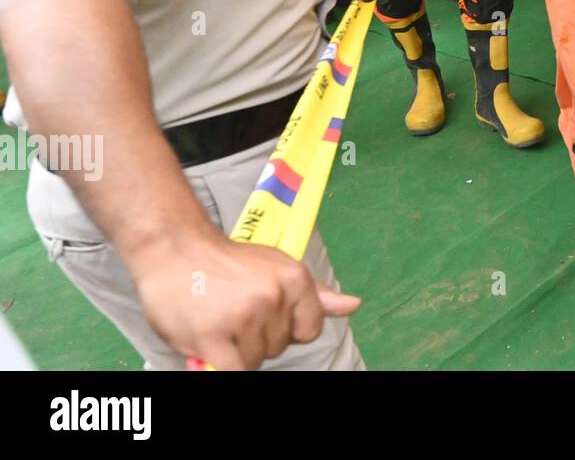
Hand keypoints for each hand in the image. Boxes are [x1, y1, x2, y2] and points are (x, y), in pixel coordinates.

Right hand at [133, 234, 360, 370]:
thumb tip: (353, 305)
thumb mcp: (277, 268)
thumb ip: (314, 295)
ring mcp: (244, 317)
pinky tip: (210, 341)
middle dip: (257, 337)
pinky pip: (233, 372)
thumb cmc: (228, 262)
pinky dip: (222, 365)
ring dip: (236, 350)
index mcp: (294, 279)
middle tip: (233, 309)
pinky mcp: (212, 337)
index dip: (287, 329)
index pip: (310, 330)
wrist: (175, 249)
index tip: (265, 314)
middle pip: (279, 347)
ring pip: (255, 360)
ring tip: (218, 319)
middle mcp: (274, 297)